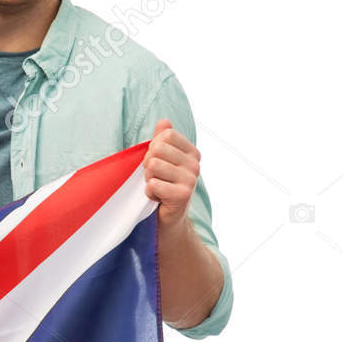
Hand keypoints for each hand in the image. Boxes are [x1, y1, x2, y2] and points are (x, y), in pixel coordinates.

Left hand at [142, 119, 200, 235]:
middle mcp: (194, 164)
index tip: (157, 164)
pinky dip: (149, 193)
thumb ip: (162, 140)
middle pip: (157, 149)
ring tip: (156, 188)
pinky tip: (157, 198)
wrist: (168, 220)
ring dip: (148, 179)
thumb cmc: (162, 188)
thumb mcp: (161, 161)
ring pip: (153, 166)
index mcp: (191, 153)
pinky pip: (153, 184)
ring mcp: (191, 179)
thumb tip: (164, 121)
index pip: (165, 136)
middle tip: (155, 178)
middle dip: (147, 165)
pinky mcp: (183, 195)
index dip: (152, 149)